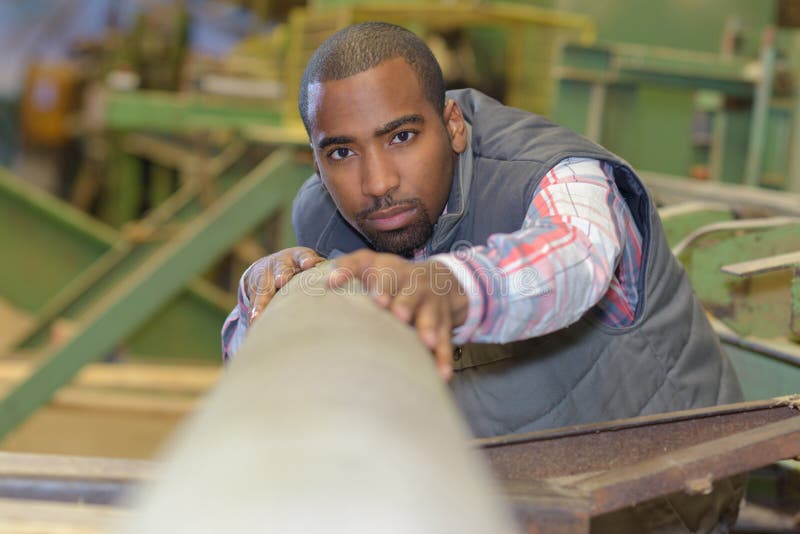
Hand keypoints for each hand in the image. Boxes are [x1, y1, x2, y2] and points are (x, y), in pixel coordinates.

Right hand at [246, 247, 324, 324]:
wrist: (269, 268)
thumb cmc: (300, 272)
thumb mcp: (311, 267)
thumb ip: (325, 275)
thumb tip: (355, 288)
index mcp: (299, 257)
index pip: (303, 255)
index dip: (306, 259)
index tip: (309, 264)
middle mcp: (281, 264)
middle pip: (281, 268)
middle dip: (282, 273)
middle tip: (281, 281)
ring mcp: (265, 275)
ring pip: (263, 287)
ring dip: (262, 300)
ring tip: (260, 313)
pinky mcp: (254, 288)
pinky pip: (253, 301)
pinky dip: (254, 312)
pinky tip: (255, 322)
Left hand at [328, 250, 468, 379]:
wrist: (437, 280)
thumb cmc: (389, 276)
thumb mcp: (369, 263)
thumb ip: (347, 268)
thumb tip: (323, 279)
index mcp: (393, 272)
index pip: (386, 276)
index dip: (382, 286)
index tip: (376, 299)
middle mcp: (415, 286)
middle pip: (412, 294)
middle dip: (406, 304)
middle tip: (399, 315)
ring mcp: (431, 305)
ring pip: (432, 317)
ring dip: (429, 328)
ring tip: (426, 342)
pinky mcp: (444, 325)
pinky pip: (446, 342)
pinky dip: (443, 358)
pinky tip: (442, 375)